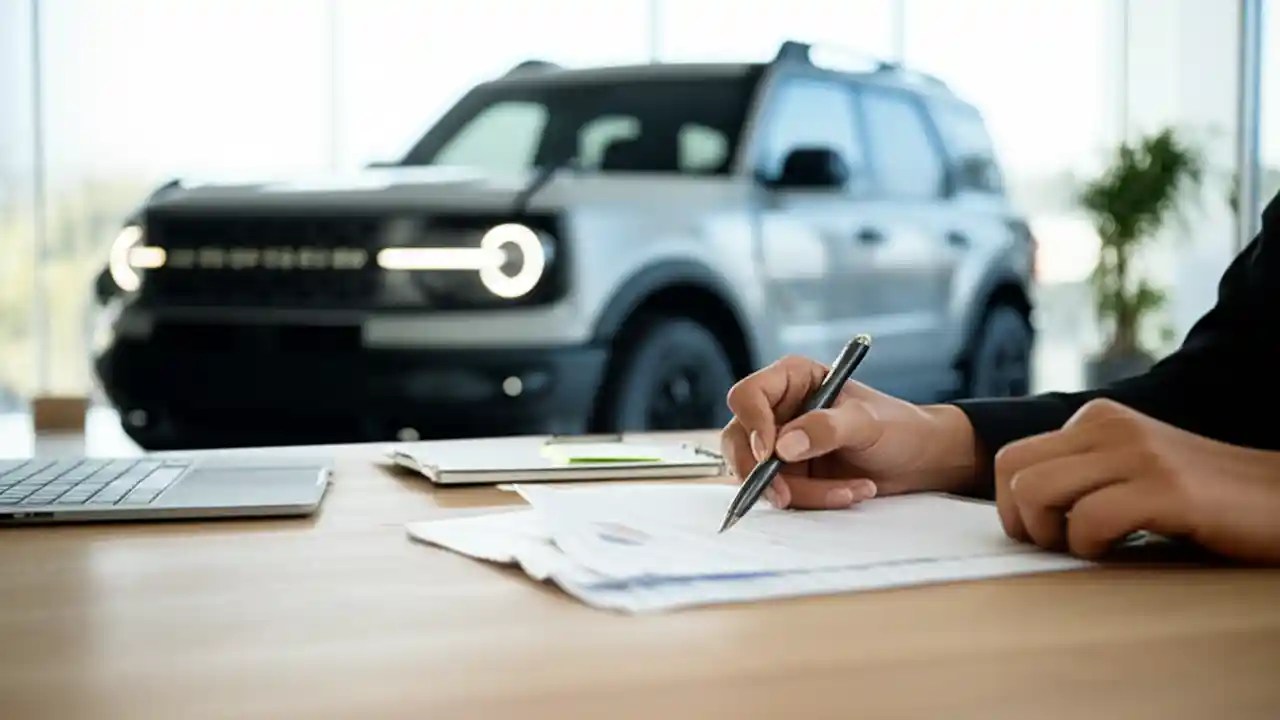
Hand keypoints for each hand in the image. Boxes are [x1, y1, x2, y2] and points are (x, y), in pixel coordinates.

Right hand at [720, 355, 982, 509]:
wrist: (919, 461)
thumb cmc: (898, 427)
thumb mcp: (867, 423)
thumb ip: (826, 429)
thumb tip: (783, 447)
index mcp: (792, 379)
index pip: (747, 396)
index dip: (752, 425)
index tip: (769, 454)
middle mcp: (778, 409)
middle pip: (738, 440)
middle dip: (761, 473)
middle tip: (785, 496)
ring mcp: (781, 444)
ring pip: (760, 475)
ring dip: (802, 492)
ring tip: (851, 491)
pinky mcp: (790, 474)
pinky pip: (782, 493)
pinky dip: (812, 501)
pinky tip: (848, 493)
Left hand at [996, 398, 1279, 562]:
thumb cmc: (1201, 501)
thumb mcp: (1131, 472)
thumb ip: (1080, 475)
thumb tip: (1016, 508)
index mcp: (1096, 419)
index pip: (1010, 459)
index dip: (1016, 509)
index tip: (1052, 531)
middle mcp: (1110, 425)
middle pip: (1012, 471)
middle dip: (1024, 520)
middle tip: (1065, 543)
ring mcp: (1138, 453)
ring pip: (1036, 490)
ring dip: (1054, 534)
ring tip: (1094, 545)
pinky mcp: (1166, 488)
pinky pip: (1089, 518)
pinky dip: (1092, 546)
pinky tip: (1125, 547)